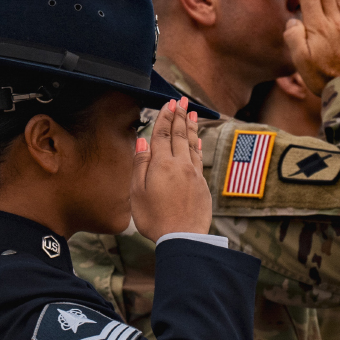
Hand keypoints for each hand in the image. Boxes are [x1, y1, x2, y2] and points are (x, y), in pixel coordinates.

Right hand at [131, 95, 210, 241]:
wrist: (183, 238)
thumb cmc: (155, 219)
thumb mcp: (138, 193)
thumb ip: (140, 166)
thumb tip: (142, 142)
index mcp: (162, 165)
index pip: (163, 135)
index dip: (165, 118)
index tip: (168, 104)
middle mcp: (180, 165)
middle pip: (179, 135)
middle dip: (179, 116)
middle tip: (181, 100)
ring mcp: (193, 174)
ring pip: (192, 144)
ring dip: (190, 127)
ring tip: (192, 113)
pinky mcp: (202, 185)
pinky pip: (199, 158)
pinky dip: (198, 145)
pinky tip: (197, 141)